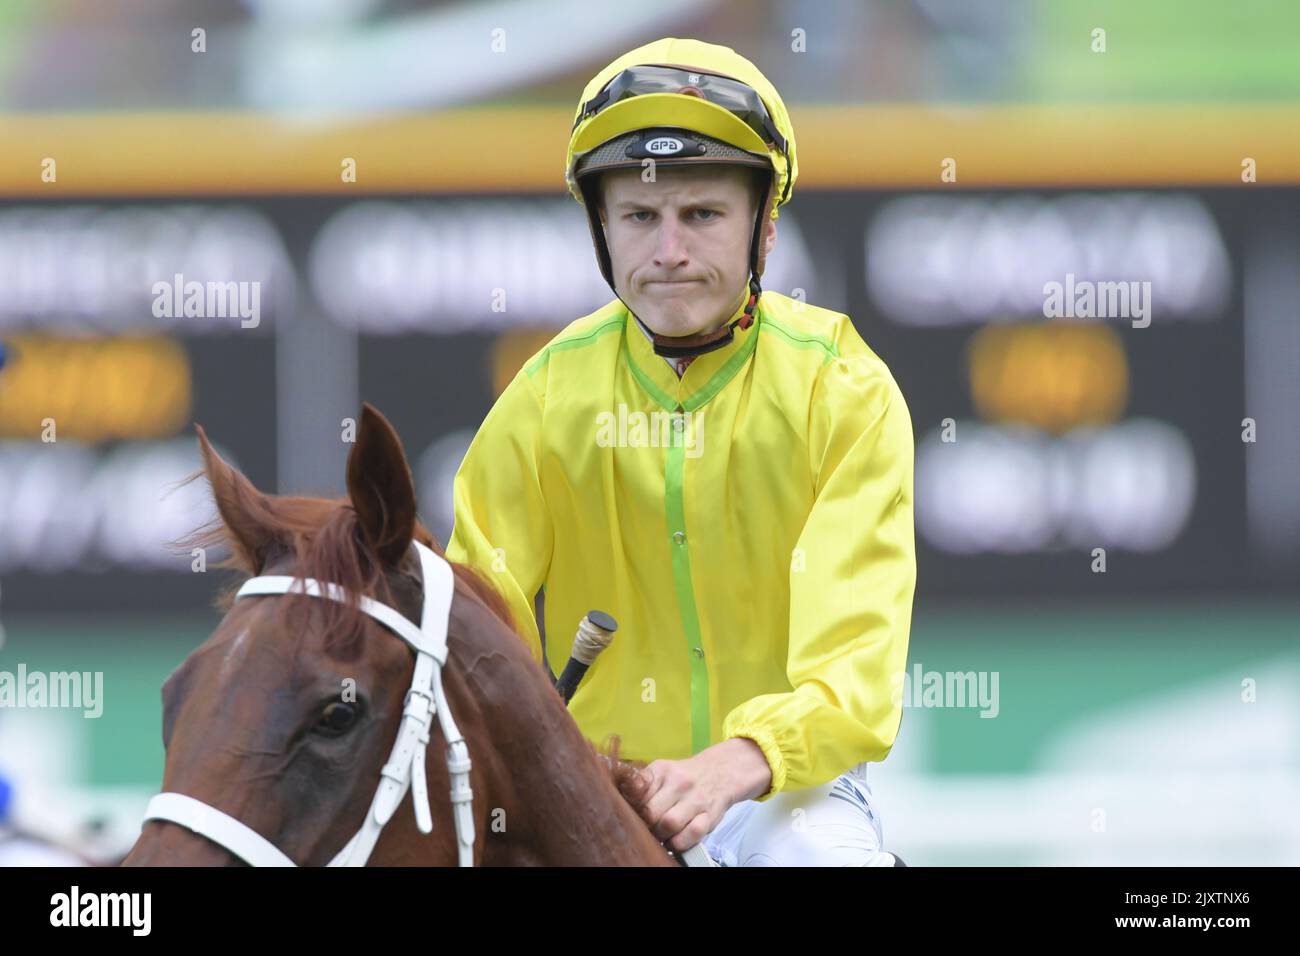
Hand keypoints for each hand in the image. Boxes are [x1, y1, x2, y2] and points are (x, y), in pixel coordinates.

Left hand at [617, 737, 772, 853]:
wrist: (721, 772)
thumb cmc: (684, 776)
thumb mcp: (663, 771)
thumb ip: (643, 786)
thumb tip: (621, 804)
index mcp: (662, 769)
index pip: (637, 790)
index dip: (631, 807)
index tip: (631, 813)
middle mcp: (679, 782)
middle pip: (651, 811)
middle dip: (645, 824)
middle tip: (646, 827)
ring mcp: (696, 799)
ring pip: (670, 823)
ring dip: (660, 835)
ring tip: (660, 835)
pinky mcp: (710, 816)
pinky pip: (691, 835)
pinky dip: (678, 843)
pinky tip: (674, 841)